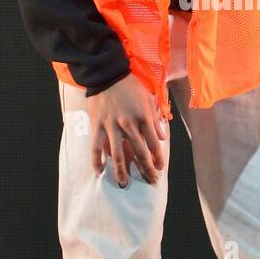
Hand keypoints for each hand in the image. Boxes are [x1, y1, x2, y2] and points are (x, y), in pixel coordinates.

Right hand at [87, 72, 167, 186]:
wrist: (107, 74)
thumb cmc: (130, 85)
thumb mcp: (148, 98)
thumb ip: (156, 118)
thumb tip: (163, 137)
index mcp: (144, 118)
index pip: (154, 144)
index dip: (158, 158)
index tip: (160, 168)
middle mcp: (129, 125)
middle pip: (139, 153)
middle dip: (146, 169)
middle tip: (151, 181)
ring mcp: (112, 127)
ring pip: (117, 155)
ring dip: (121, 171)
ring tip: (124, 183)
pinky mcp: (98, 125)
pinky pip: (96, 146)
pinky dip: (96, 160)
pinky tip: (99, 171)